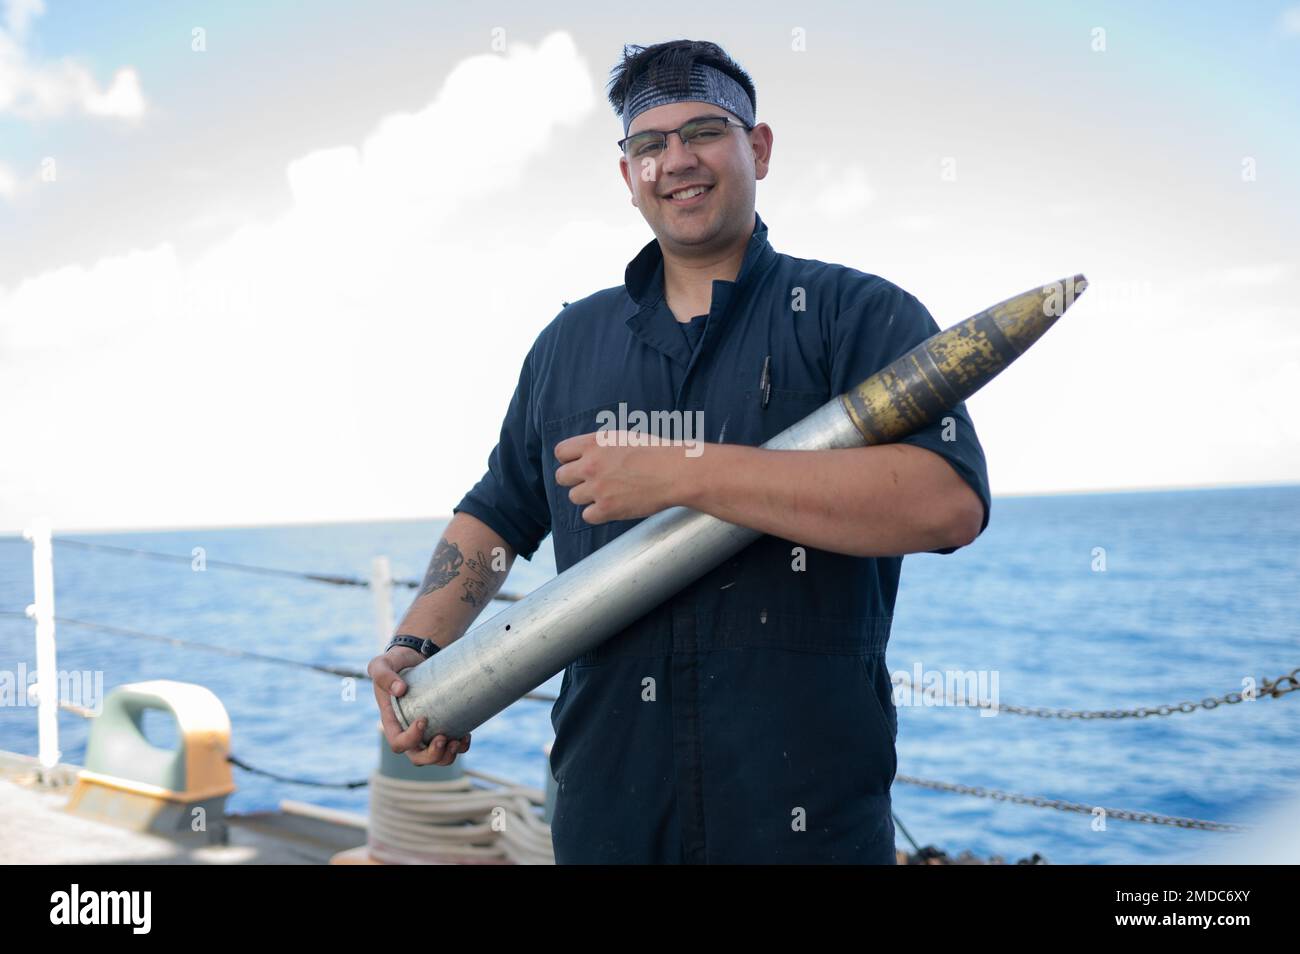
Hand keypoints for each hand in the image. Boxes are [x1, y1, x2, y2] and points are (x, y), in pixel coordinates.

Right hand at [367, 647, 471, 766]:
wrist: (416, 656)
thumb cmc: (396, 662)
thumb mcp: (381, 664)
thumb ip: (384, 675)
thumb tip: (400, 689)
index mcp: (392, 723)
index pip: (398, 743)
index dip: (410, 739)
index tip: (423, 719)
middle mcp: (408, 732)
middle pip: (417, 758)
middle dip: (432, 755)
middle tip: (443, 738)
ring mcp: (426, 732)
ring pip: (435, 758)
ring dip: (448, 756)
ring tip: (458, 741)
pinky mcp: (442, 725)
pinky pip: (451, 747)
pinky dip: (461, 747)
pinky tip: (466, 736)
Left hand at [553, 430, 692, 523]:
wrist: (676, 472)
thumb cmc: (657, 452)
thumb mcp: (623, 437)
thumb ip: (600, 446)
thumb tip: (585, 455)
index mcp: (594, 443)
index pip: (560, 452)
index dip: (569, 459)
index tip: (580, 464)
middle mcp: (591, 465)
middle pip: (561, 477)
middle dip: (574, 480)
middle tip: (592, 481)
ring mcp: (597, 488)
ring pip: (574, 497)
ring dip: (588, 497)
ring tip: (608, 493)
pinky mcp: (607, 509)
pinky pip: (587, 516)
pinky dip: (598, 514)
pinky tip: (612, 506)